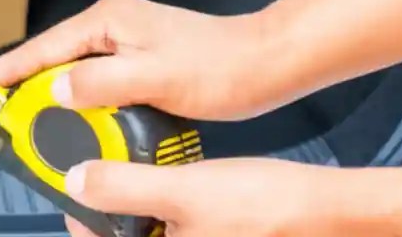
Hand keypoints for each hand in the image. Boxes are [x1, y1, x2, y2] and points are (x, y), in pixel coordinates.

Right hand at [0, 0, 277, 120]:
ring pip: (78, 73)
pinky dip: (89, 102)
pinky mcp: (141, 58)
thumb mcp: (153, 78)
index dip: (12, 68)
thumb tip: (55, 90)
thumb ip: (99, 84)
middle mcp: (112, 24)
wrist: (266, 62)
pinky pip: (101, 81)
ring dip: (62, 99)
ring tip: (40, 126)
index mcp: (107, 20)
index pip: (45, 47)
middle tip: (10, 118)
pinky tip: (86, 124)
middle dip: (32, 88)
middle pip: (57, 59)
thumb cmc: (219, 67)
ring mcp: (127, 41)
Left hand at [62, 158, 354, 236]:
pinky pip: (177, 231)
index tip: (72, 189)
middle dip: (109, 212)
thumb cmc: (261, 207)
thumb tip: (75, 183)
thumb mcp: (181, 191)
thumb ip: (123, 188)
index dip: (80, 221)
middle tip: (99, 174)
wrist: (328, 212)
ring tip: (130, 171)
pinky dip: (165, 212)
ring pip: (151, 233)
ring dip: (136, 208)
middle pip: (127, 236)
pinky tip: (169, 182)